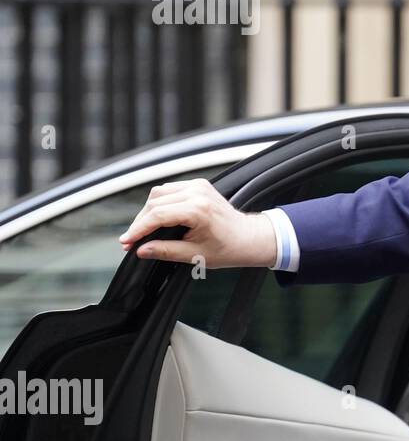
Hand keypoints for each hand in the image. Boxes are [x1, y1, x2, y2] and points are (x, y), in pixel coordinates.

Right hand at [117, 178, 277, 268]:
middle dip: (140, 222)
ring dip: (147, 211)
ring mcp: (199, 186)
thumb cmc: (228, 248)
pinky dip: (159, 203)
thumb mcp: (195, 255)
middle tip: (131, 241)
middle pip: (155, 202)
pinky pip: (170, 190)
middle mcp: (198, 193)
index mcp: (198, 210)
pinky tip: (156, 218)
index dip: (138, 230)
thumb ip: (165, 251)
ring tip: (143, 231)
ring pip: (159, 193)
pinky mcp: (199, 185)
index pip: (157, 216)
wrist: (249, 237)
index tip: (126, 242)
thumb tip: (141, 250)